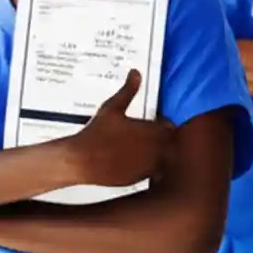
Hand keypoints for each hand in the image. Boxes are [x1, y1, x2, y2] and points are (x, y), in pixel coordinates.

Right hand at [63, 70, 173, 187]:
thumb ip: (128, 91)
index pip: (170, 128)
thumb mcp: (112, 108)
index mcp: (152, 132)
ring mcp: (148, 167)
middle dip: (162, 140)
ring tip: (139, 148)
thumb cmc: (97, 132)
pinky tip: (131, 160)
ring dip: (156, 154)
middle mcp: (155, 151)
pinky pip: (150, 173)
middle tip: (147, 135)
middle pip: (170, 145)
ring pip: (162, 160)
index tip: (154, 122)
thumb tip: (136, 73)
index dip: (163, 125)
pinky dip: (146, 167)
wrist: (82, 160)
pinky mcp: (139, 179)